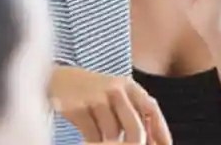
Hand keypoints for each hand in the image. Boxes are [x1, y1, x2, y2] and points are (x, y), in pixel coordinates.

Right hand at [48, 65, 171, 144]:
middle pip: (135, 128)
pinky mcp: (78, 108)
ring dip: (109, 143)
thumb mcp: (118, 95)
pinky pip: (92, 136)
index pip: (151, 109)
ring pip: (113, 135)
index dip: (161, 131)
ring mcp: (96, 98)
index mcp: (129, 86)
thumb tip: (152, 141)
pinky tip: (90, 138)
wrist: (60, 80)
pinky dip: (93, 142)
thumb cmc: (96, 93)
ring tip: (103, 138)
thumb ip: (135, 112)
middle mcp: (115, 89)